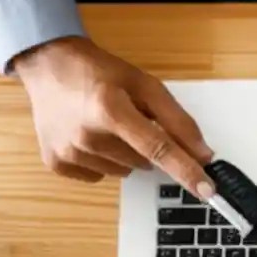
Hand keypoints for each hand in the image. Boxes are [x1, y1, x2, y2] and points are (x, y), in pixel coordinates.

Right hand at [15, 37, 214, 196]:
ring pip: (122, 171)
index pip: (158, 148)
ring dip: (124, 153)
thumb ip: (176, 119)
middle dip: (145, 145)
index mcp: (111, 109)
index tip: (207, 190)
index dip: (186, 169)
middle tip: (127, 118)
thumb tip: (202, 153)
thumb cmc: (98, 73)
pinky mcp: (57, 163)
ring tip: (105, 124)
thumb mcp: (143, 84)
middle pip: (143, 161)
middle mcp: (87, 135)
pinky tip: (89, 136)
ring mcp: (70, 153)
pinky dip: (102, 160)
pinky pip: (99, 176)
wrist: (48, 66)